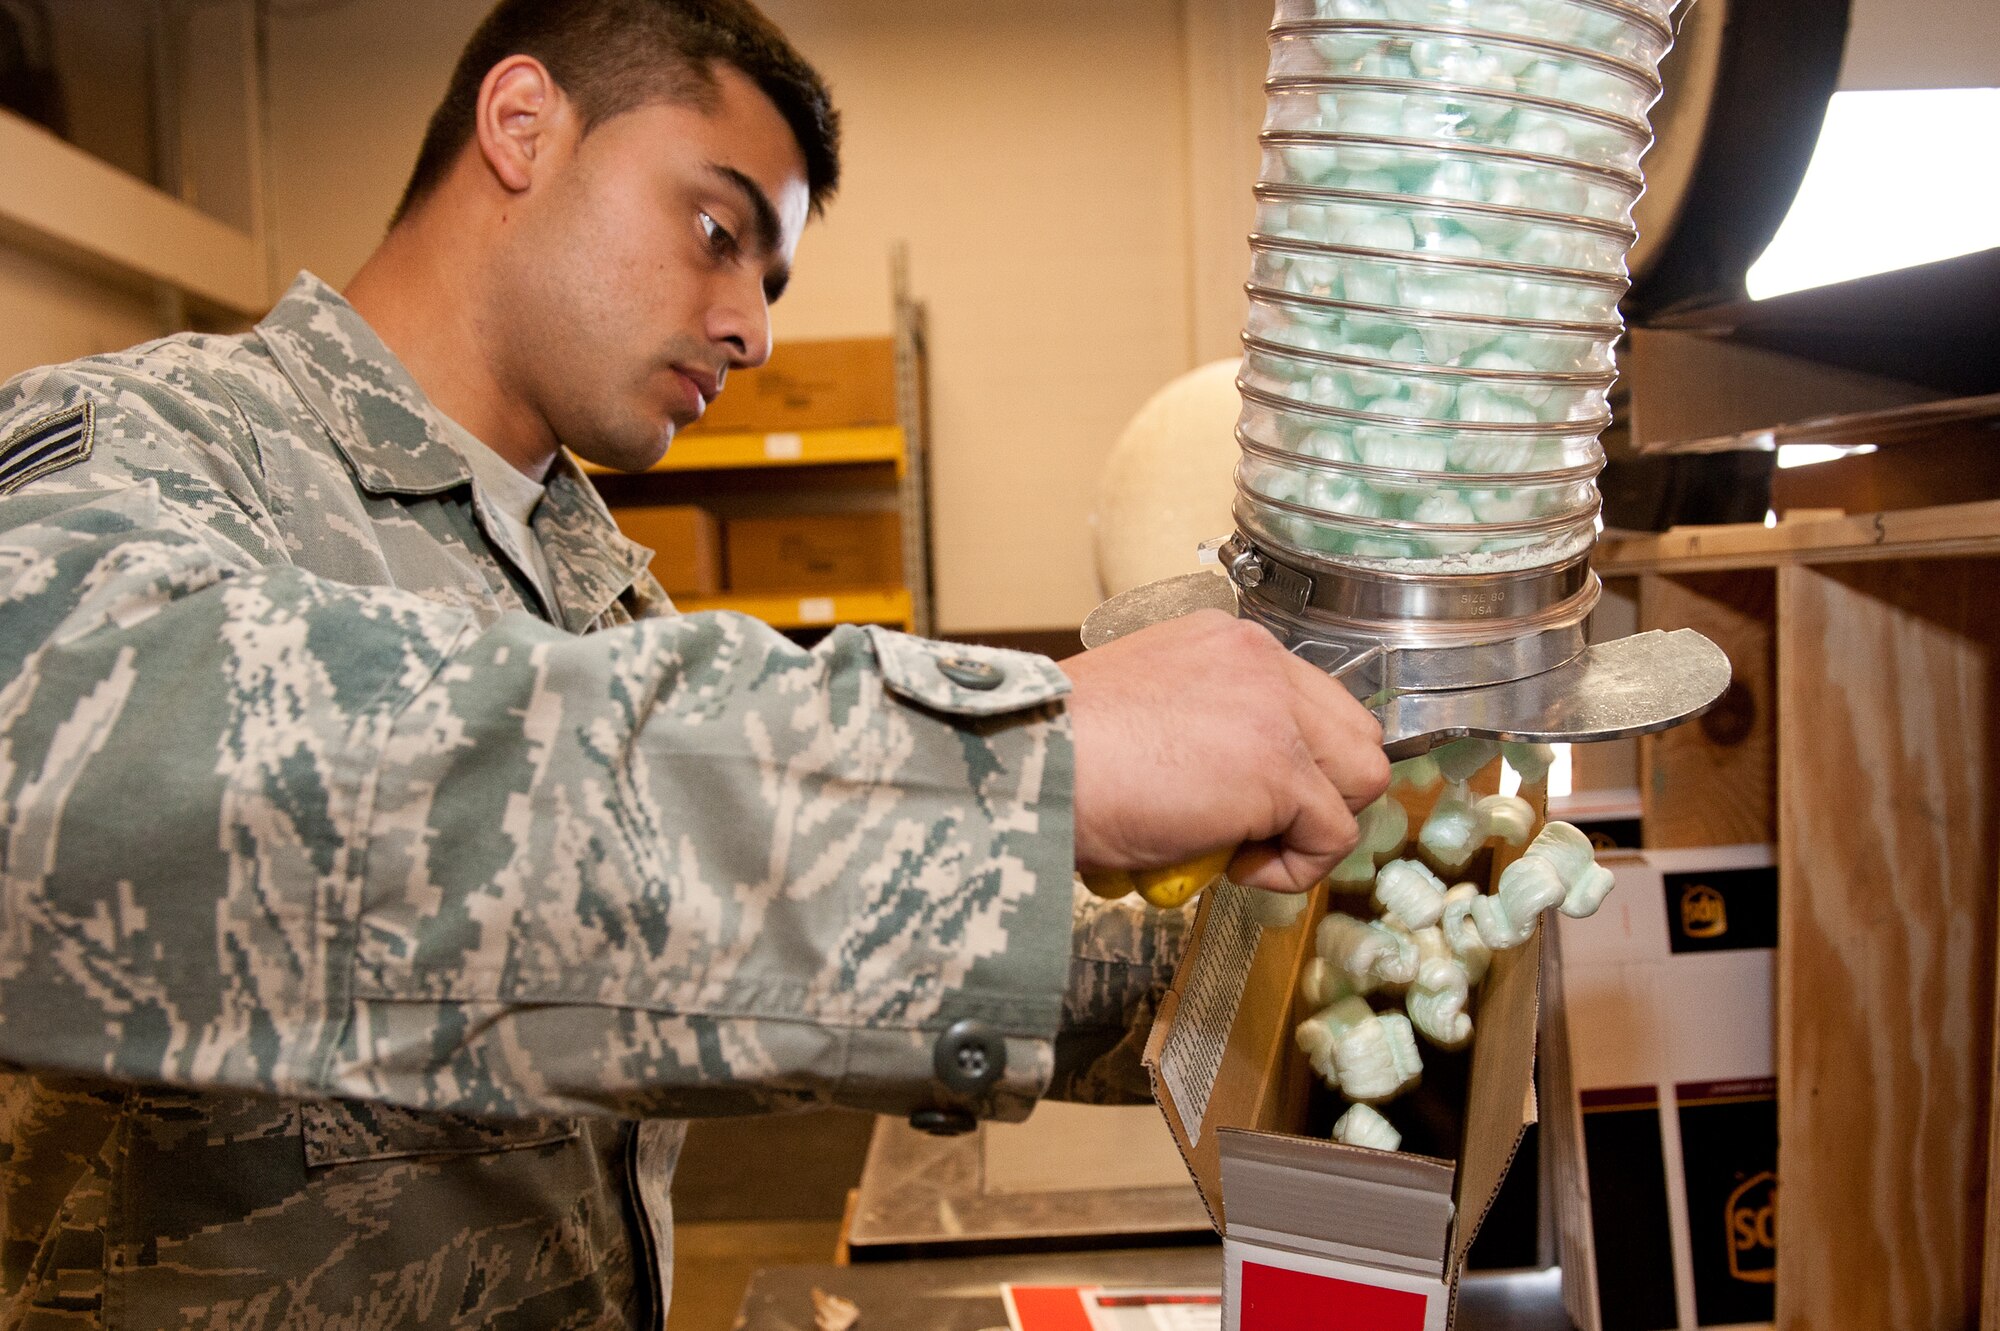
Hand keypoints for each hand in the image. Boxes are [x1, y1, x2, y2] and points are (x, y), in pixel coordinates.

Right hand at [1060, 609, 1390, 893]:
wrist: (1030, 767)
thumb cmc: (1057, 752)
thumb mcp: (1140, 705)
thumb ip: (1198, 719)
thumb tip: (1221, 778)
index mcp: (1225, 640)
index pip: (1310, 699)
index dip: (1294, 760)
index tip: (1241, 796)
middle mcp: (1260, 660)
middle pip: (1353, 735)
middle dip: (1319, 793)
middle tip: (1254, 827)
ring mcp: (1276, 713)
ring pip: (1362, 780)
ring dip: (1313, 828)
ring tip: (1245, 849)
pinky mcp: (1279, 771)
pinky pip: (1333, 836)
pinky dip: (1293, 868)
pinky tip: (1234, 868)